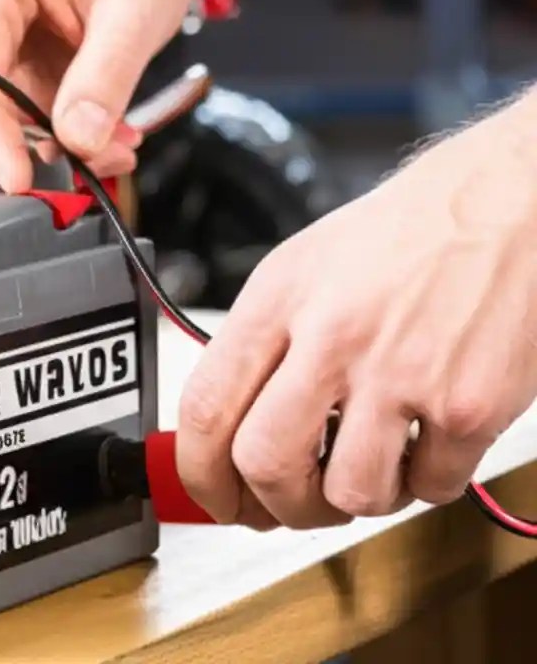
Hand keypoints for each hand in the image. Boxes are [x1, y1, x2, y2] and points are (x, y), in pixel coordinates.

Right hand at [0, 0, 206, 192]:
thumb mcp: (136, 4)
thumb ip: (106, 77)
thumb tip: (79, 141)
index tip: (22, 182)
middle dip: (28, 149)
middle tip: (97, 157)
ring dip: (51, 147)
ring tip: (115, 141)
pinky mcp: (10, 61)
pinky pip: (19, 116)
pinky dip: (59, 134)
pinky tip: (104, 128)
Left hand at [175, 95, 536, 529]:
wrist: (510, 199)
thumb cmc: (405, 234)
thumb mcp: (303, 267)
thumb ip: (261, 346)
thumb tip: (225, 432)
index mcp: (280, 300)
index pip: (206, 408)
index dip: (198, 472)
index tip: (212, 495)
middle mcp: (333, 336)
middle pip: (266, 463)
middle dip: (273, 504)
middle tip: (289, 502)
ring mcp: (402, 372)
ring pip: (349, 493)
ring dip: (354, 499)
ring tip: (367, 464)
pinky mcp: (469, 404)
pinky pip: (429, 488)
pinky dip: (424, 483)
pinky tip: (423, 443)